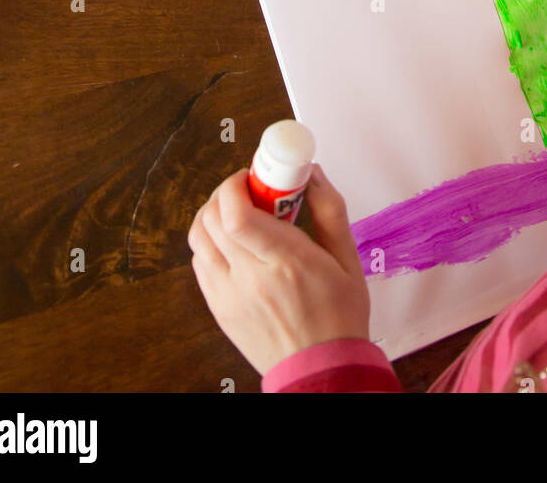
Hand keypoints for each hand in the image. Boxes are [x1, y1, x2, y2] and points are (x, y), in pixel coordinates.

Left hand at [188, 164, 370, 375]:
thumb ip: (329, 210)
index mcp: (286, 263)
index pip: (236, 215)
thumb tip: (312, 174)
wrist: (322, 372)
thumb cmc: (339, 318)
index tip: (252, 176)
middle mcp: (250, 279)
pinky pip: (200, 264)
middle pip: (211, 220)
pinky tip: (234, 244)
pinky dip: (210, 243)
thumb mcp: (347, 259)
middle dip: (225, 193)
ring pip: (198, 240)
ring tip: (239, 214)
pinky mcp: (219, 310)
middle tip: (248, 190)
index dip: (235, 185)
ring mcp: (229, 297)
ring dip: (212, 216)